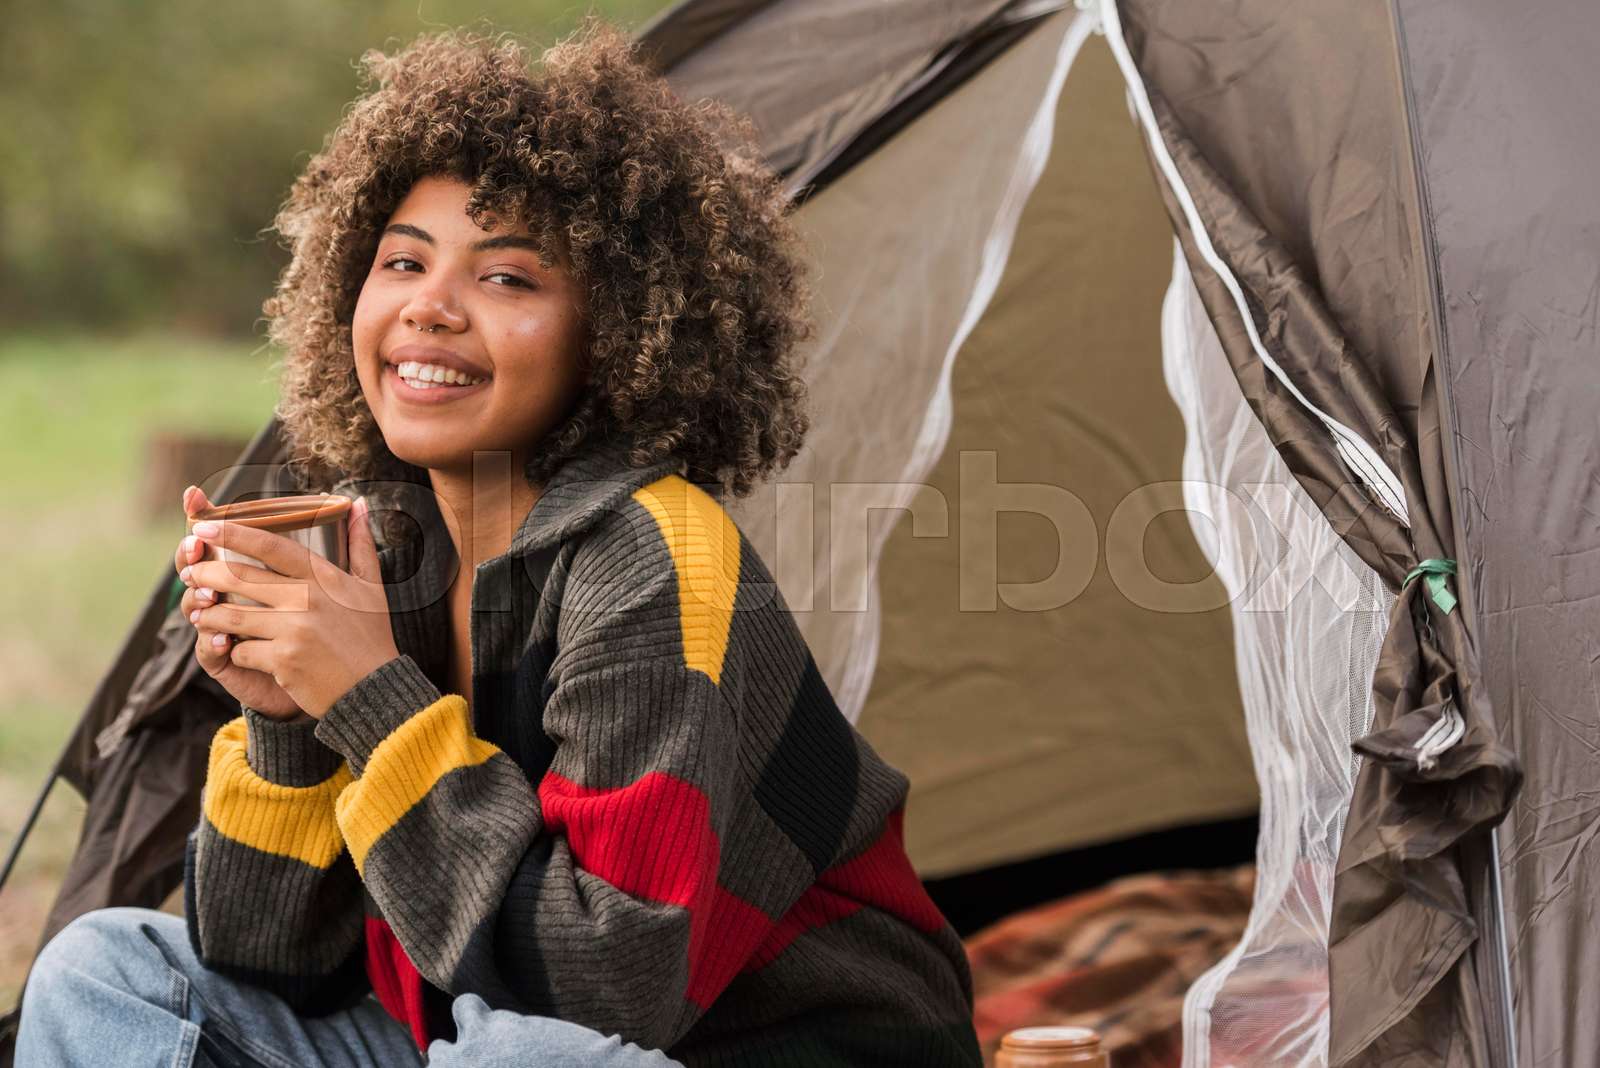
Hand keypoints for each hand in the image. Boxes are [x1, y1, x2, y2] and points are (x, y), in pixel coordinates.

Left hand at [180, 487, 400, 718]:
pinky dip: (234, 651)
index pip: (268, 545)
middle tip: (191, 573)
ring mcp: (293, 630)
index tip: (202, 525)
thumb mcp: (372, 586)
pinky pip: (240, 651)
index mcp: (323, 577)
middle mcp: (306, 599)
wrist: (375, 689)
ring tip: (201, 612)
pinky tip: (238, 651)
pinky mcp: (283, 661)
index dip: (230, 532)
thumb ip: (361, 543)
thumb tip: (359, 503)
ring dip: (209, 614)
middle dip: (204, 573)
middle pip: (238, 577)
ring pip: (230, 615)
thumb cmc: (370, 636)